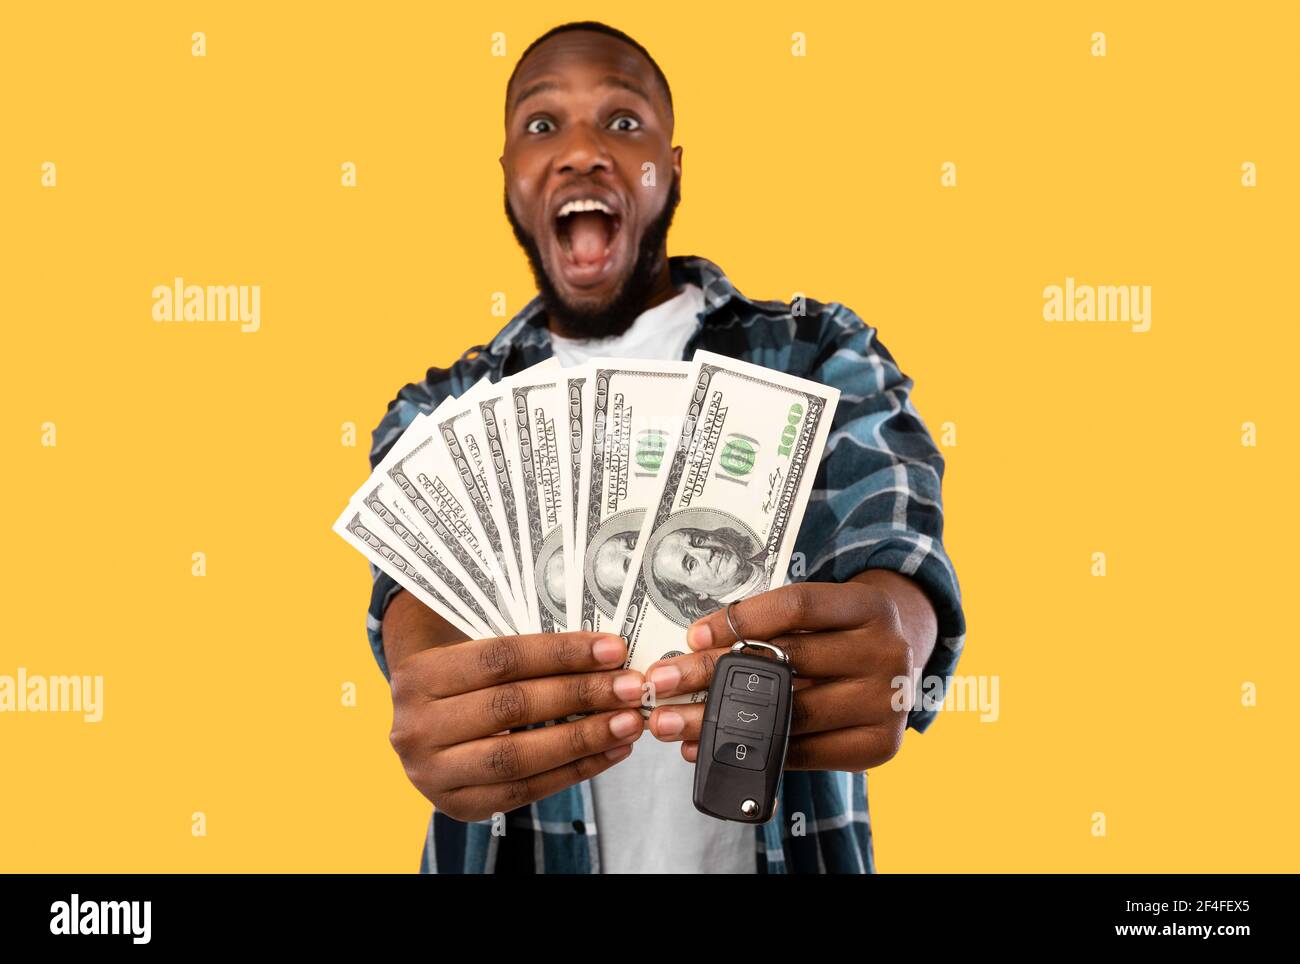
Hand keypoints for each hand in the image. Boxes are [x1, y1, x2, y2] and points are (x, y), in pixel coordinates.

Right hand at [387, 632, 646, 820]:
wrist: (418, 723)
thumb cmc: (463, 672)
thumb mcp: (472, 644)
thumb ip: (524, 644)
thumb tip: (604, 650)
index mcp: (419, 674)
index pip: (501, 659)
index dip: (562, 653)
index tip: (614, 649)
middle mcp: (417, 727)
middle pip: (511, 707)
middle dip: (580, 695)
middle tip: (631, 688)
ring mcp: (431, 774)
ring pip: (519, 757)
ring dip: (583, 739)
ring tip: (629, 723)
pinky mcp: (458, 805)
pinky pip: (525, 791)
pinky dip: (575, 771)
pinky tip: (611, 751)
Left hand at [642, 582, 914, 771]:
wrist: (903, 661)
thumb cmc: (841, 631)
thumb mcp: (823, 610)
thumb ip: (774, 624)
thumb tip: (697, 648)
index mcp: (868, 607)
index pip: (796, 607)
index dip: (741, 620)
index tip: (692, 635)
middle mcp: (885, 653)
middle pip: (785, 664)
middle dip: (711, 674)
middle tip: (658, 684)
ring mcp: (886, 704)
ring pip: (788, 713)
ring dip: (720, 721)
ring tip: (672, 724)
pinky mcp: (877, 747)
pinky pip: (804, 752)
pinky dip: (753, 751)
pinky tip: (710, 750)